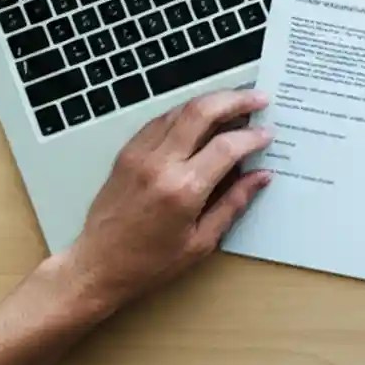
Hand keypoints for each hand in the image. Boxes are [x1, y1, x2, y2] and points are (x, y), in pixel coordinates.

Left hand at [60, 89, 273, 314]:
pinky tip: (202, 115)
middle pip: (202, 112)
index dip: (252, 136)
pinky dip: (186, 112)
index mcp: (183, 189)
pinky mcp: (127, 152)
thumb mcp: (202, 241)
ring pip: (181, 109)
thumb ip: (233, 203)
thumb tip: (261, 177)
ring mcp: (139, 154)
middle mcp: (160, 164)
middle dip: (235, 100)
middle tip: (258, 98)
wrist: (96, 266)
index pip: (227, 146)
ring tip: (235, 101)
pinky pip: (161, 120)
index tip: (268, 134)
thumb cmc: (150, 263)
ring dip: (211, 100)